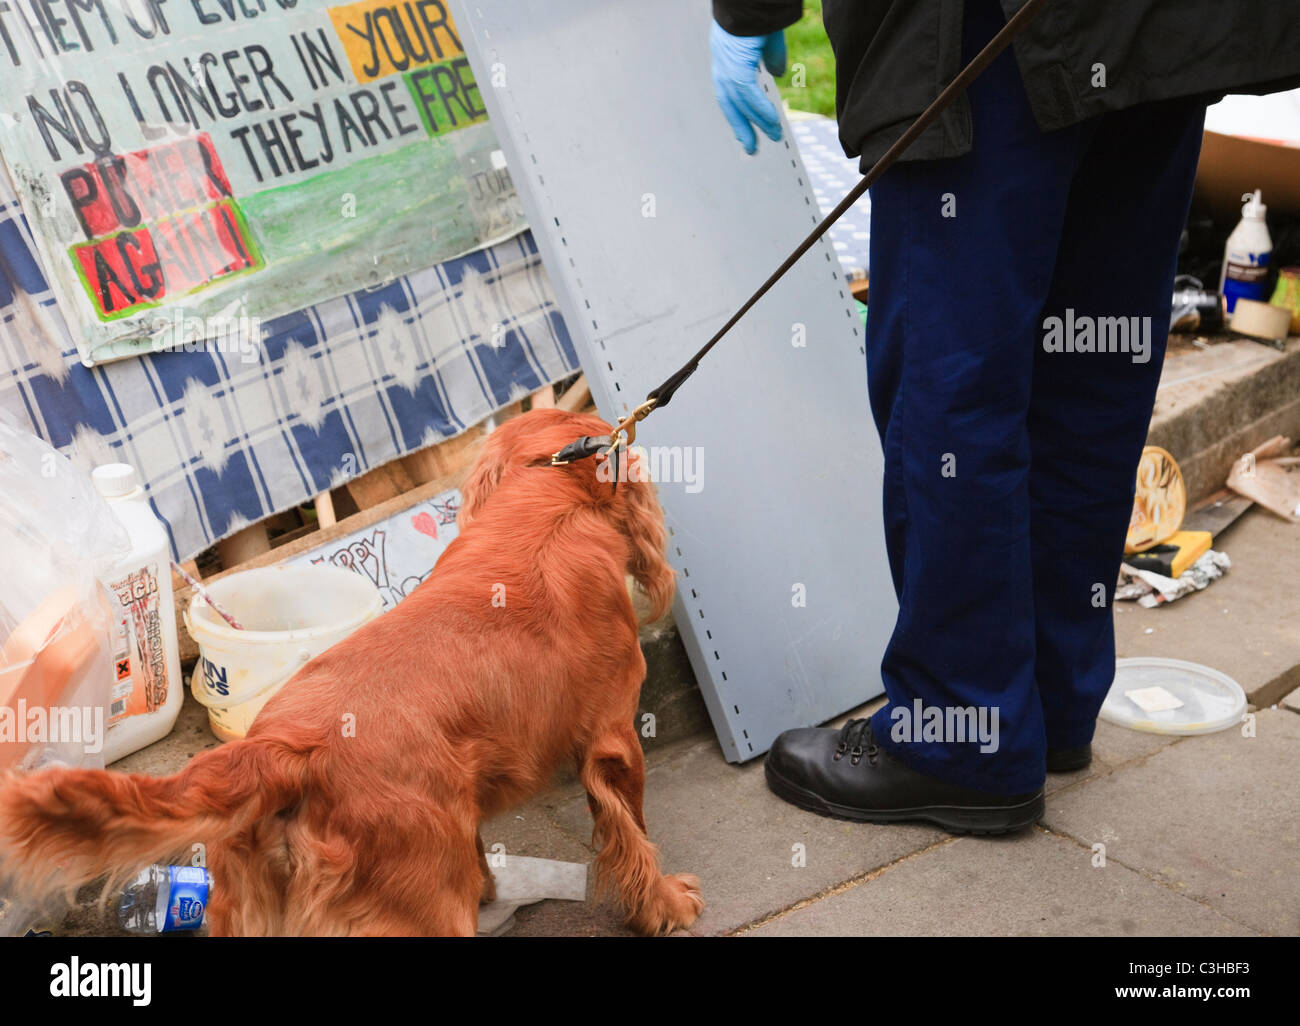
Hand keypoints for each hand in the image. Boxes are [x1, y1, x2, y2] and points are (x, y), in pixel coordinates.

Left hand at [710, 20, 786, 154]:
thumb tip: (776, 74)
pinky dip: (760, 110)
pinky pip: (748, 95)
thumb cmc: (759, 10)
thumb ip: (770, 58)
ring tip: (773, 136)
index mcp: (725, 57)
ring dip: (758, 121)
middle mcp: (721, 62)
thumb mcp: (766, 39)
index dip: (737, 111)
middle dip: (741, 126)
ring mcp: (725, 64)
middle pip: (729, 102)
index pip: (729, 91)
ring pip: (740, 102)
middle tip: (751, 148)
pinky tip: (772, 122)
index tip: (746, 128)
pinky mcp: (736, 64)